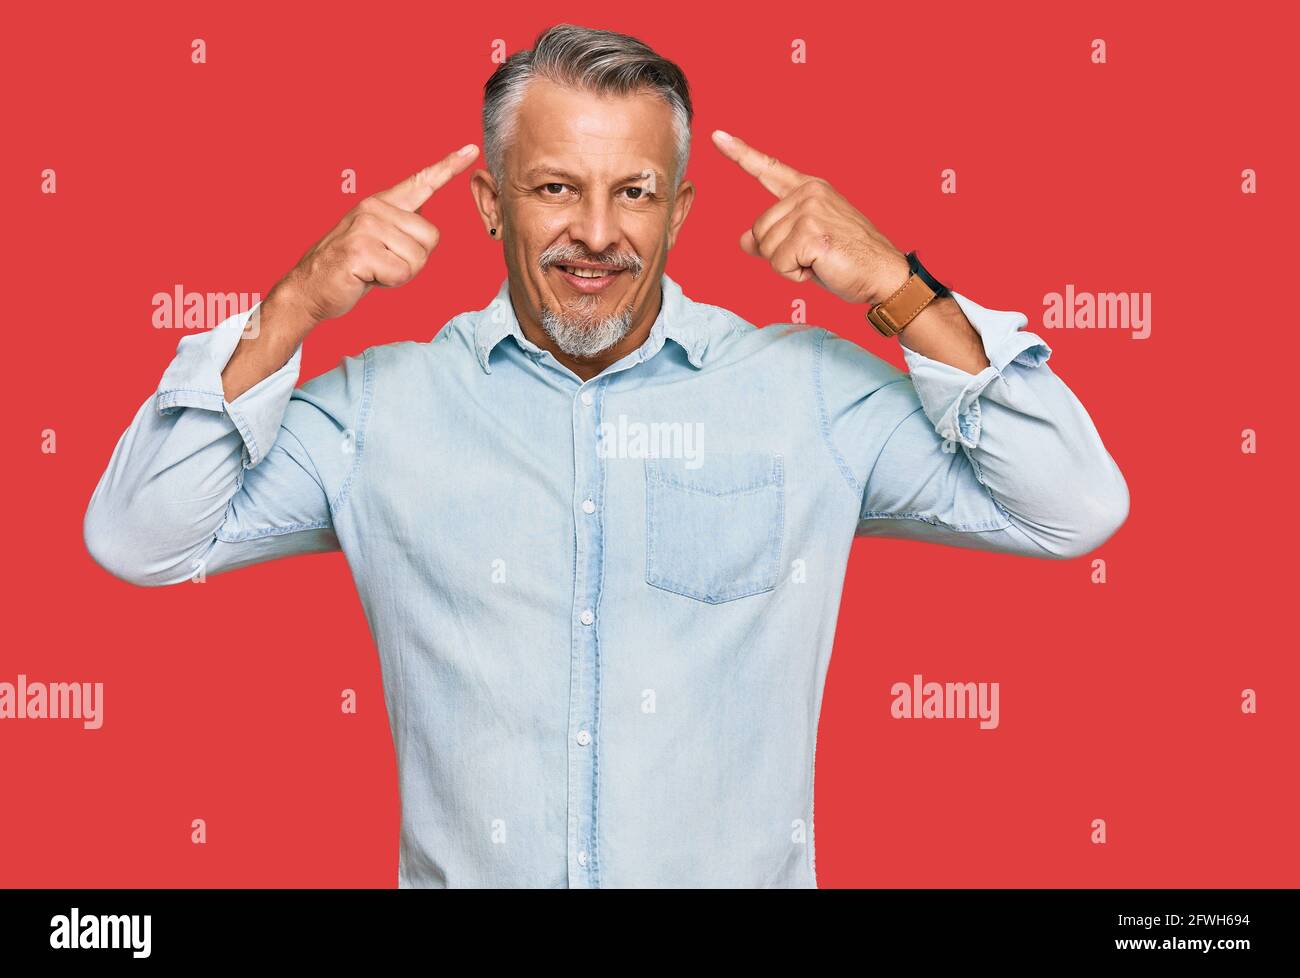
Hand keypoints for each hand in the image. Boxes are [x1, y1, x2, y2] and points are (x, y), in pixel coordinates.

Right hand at [269, 143, 479, 325]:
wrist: (309, 288)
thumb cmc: (349, 268)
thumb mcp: (377, 240)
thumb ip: (401, 228)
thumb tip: (427, 230)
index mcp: (380, 204)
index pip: (420, 181)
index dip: (448, 167)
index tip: (471, 151)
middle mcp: (373, 208)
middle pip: (431, 238)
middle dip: (414, 261)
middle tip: (383, 264)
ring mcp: (365, 227)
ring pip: (418, 259)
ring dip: (400, 274)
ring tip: (373, 270)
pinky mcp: (360, 250)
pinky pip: (401, 274)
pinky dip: (389, 284)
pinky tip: (366, 277)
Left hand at [711, 130, 908, 305]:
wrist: (883, 274)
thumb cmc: (848, 258)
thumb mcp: (805, 243)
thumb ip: (774, 235)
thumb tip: (744, 240)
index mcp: (809, 188)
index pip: (768, 169)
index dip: (740, 153)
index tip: (717, 136)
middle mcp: (808, 193)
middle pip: (758, 229)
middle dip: (779, 253)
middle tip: (813, 256)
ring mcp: (810, 210)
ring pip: (766, 249)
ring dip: (789, 266)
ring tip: (820, 260)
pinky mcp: (810, 233)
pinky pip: (778, 264)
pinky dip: (795, 276)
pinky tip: (820, 267)